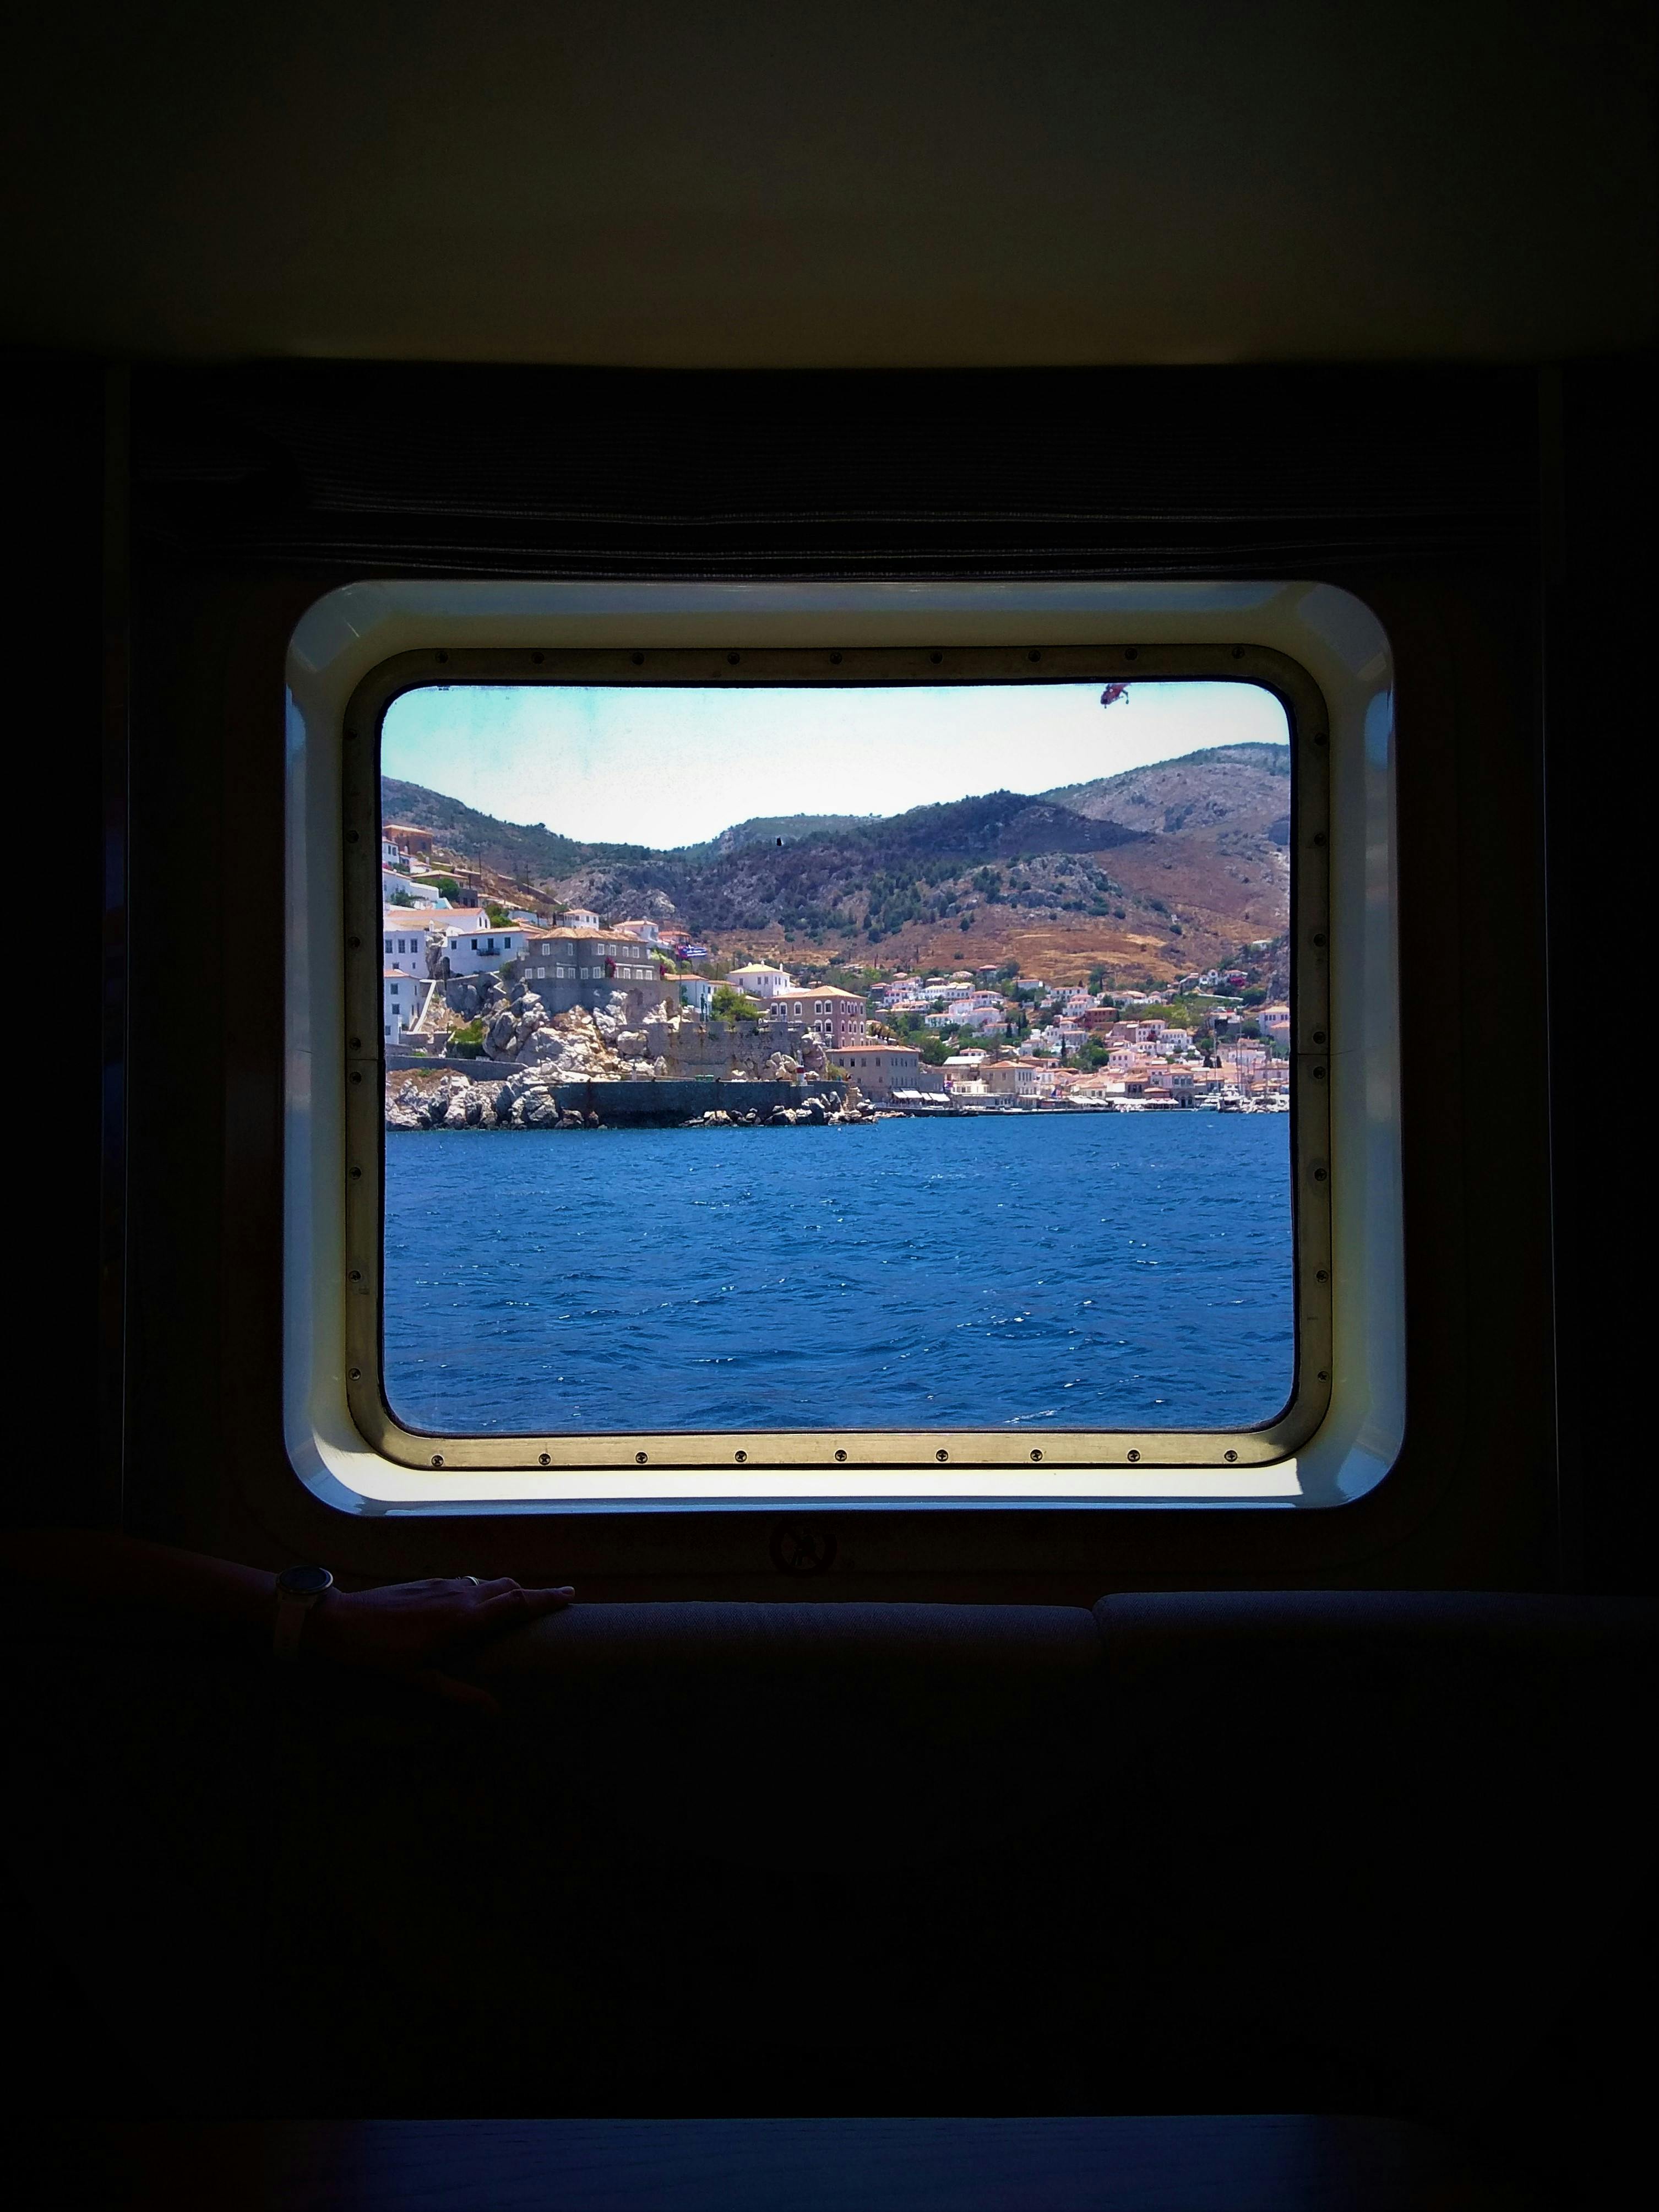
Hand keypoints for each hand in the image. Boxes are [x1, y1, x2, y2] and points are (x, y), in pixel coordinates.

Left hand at [304, 1576, 573, 1712]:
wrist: (336, 1622)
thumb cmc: (376, 1656)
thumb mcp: (417, 1682)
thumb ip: (457, 1695)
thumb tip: (495, 1712)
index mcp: (462, 1620)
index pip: (515, 1603)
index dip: (545, 1599)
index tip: (570, 1595)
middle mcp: (457, 1596)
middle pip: (507, 1587)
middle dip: (533, 1593)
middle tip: (556, 1600)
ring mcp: (440, 1586)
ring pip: (485, 1583)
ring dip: (507, 1591)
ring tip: (518, 1605)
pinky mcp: (423, 1584)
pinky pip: (464, 1584)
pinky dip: (482, 1591)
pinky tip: (473, 1606)